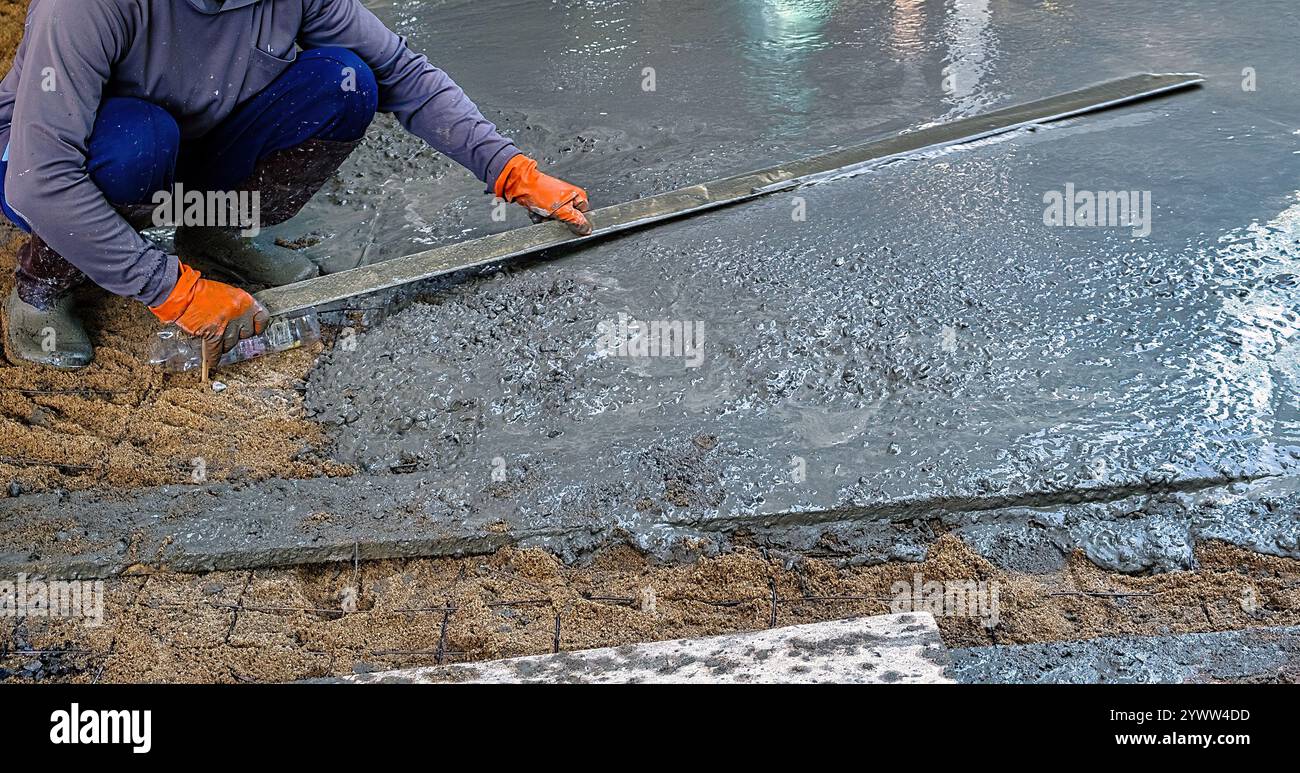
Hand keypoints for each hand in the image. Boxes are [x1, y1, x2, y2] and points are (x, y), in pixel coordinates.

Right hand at [150, 262, 268, 359]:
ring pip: (232, 343)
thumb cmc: (202, 292)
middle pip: (246, 333)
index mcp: (245, 301)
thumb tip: (242, 319)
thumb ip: (237, 307)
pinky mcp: (213, 334)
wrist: (183, 293)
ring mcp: (227, 325)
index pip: (262, 318)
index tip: (255, 329)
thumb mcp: (227, 294)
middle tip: (229, 332)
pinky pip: (216, 351)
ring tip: (218, 341)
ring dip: (224, 344)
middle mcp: (239, 313)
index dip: (258, 326)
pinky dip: (214, 357)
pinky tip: (213, 361)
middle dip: (238, 335)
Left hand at [494, 154, 592, 234]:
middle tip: (551, 217)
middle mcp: (568, 197)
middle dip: (557, 221)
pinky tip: (536, 212)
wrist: (522, 186)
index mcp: (577, 196)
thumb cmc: (541, 192)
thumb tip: (587, 229)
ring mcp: (556, 200)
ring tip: (541, 213)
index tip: (567, 223)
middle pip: (568, 219)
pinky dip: (540, 216)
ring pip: (555, 219)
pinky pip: (546, 217)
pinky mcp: (546, 203)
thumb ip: (576, 221)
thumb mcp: (563, 211)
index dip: (575, 222)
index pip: (583, 216)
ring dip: (546, 220)